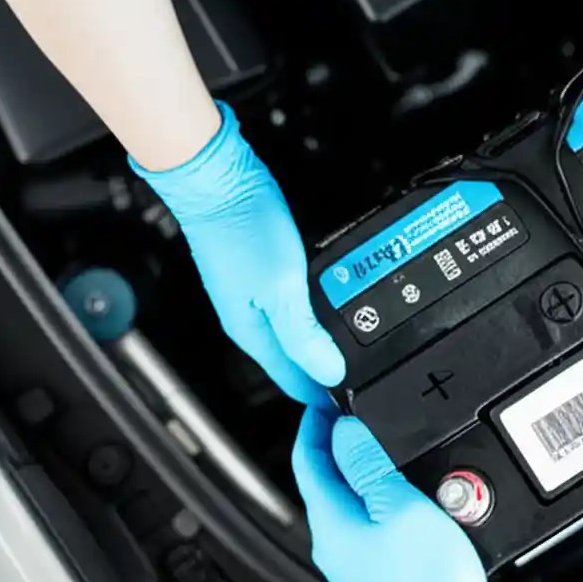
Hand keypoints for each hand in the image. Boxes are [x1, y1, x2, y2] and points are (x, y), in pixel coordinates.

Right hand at [129, 102, 343, 405]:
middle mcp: (249, 320)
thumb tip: (330, 374)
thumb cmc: (241, 226)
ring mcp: (252, 296)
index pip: (295, 382)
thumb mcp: (283, 286)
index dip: (326, 396)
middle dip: (327, 371)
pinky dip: (314, 312)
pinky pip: (291, 305)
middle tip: (365, 374)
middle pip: (295, 361)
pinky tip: (331, 306)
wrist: (217, 178)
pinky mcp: (259, 272)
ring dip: (323, 340)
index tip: (356, 404)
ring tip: (357, 344)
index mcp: (253, 334)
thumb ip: (305, 333)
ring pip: (295, 332)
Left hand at [292, 408, 504, 581]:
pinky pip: (377, 518)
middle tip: (360, 409)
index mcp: (330, 524)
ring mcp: (359, 558)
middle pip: (329, 476)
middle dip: (344, 439)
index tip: (326, 393)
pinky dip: (388, 493)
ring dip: (369, 465)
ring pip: (355, 496)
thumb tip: (345, 428)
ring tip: (391, 441)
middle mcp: (336, 543)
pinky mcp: (383, 568)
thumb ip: (370, 464)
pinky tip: (414, 489)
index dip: (314, 420)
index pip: (307, 458)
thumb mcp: (401, 506)